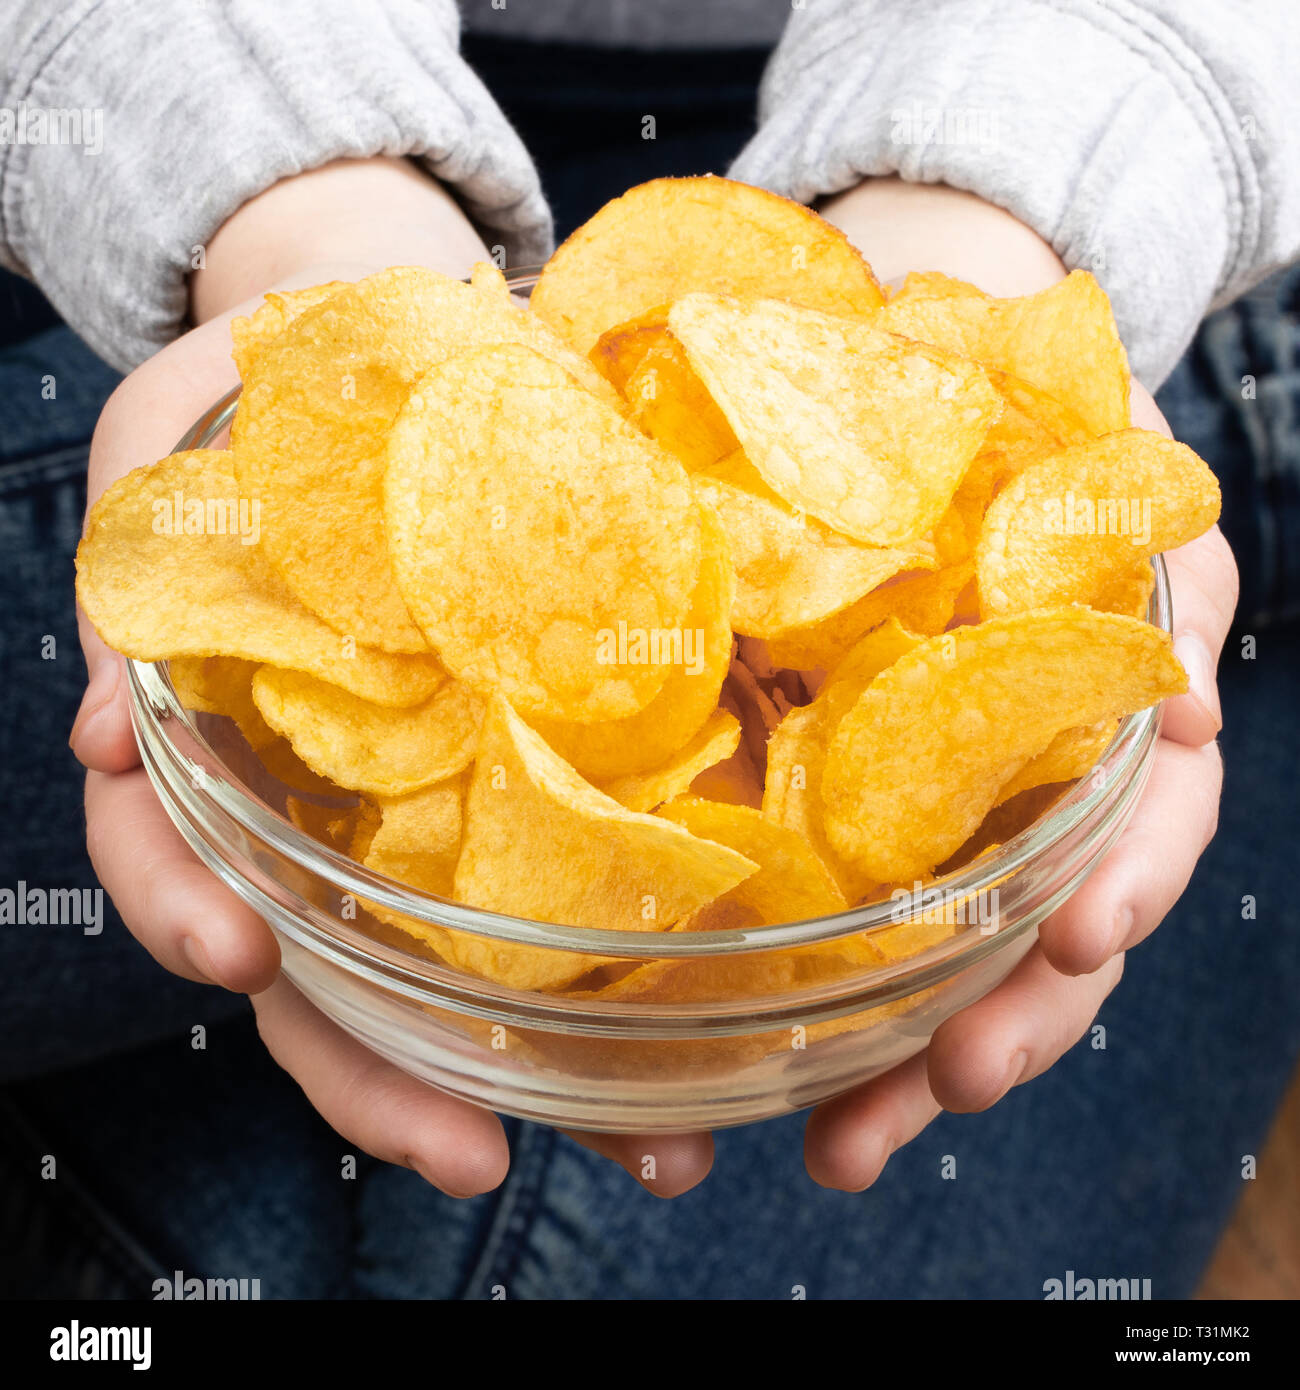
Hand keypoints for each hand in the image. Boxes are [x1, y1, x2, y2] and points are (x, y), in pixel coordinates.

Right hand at [71, 157, 710, 1199]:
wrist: (384, 339)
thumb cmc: (265, 413)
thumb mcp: (171, 467)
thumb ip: (136, 601)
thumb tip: (96, 728)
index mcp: (222, 744)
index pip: (181, 862)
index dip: (192, 919)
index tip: (238, 966)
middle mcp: (321, 803)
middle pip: (327, 974)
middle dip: (390, 1076)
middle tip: (475, 1156)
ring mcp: (425, 798)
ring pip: (454, 963)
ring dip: (535, 1067)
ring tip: (643, 1141)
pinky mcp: (527, 765)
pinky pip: (565, 871)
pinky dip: (618, 961)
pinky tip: (689, 1019)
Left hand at [794, 181, 1236, 1190]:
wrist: (930, 358)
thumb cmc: (1031, 421)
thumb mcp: (1117, 481)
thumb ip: (1167, 582)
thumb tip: (1190, 718)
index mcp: (1096, 715)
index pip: (1136, 826)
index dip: (1122, 887)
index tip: (1079, 944)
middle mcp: (1024, 779)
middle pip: (1042, 929)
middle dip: (1007, 1021)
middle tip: (939, 1096)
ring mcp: (934, 798)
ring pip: (942, 951)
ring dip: (906, 1054)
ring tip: (843, 1139)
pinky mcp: (840, 792)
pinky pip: (836, 905)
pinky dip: (817, 988)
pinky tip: (772, 1059)